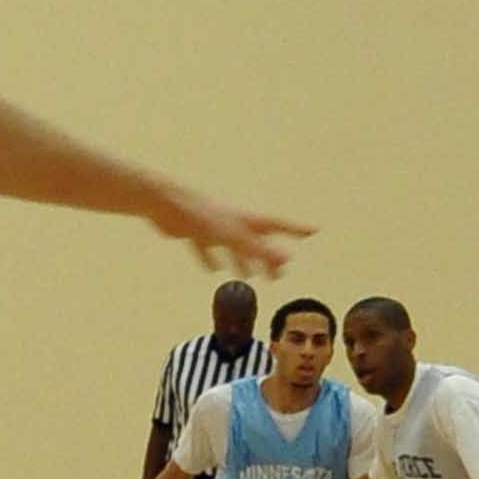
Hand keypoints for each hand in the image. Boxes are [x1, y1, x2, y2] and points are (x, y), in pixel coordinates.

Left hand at [147, 186, 312, 278]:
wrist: (162, 202)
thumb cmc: (200, 216)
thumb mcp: (233, 237)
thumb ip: (258, 250)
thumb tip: (287, 260)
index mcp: (246, 219)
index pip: (278, 225)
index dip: (296, 230)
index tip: (316, 230)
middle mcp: (233, 221)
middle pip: (257, 242)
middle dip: (269, 258)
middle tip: (280, 275)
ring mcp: (213, 226)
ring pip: (233, 246)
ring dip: (242, 261)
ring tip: (249, 276)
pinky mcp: (193, 231)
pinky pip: (206, 248)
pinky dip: (211, 258)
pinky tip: (212, 270)